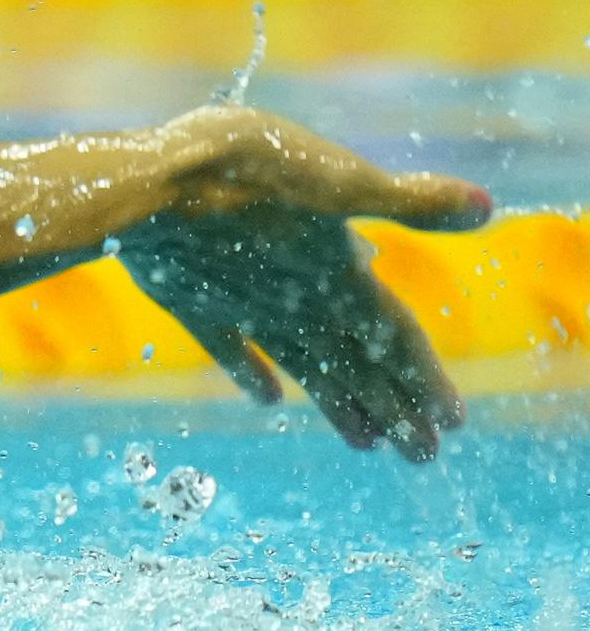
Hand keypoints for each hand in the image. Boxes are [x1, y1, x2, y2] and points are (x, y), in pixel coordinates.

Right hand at [118, 107, 491, 459]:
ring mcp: (244, 309)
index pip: (396, 340)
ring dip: (337, 405)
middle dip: (393, 410)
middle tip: (422, 456)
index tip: (451, 424)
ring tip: (364, 444)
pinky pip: (232, 347)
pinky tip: (265, 398)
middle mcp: (297, 304)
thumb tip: (484, 209)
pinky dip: (252, 373)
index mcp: (339, 278)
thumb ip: (408, 201)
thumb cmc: (247, 173)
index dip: (426, 379)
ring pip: (303, 367)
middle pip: (357, 366)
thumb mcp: (339, 178)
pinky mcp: (196, 303)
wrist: (146, 190)